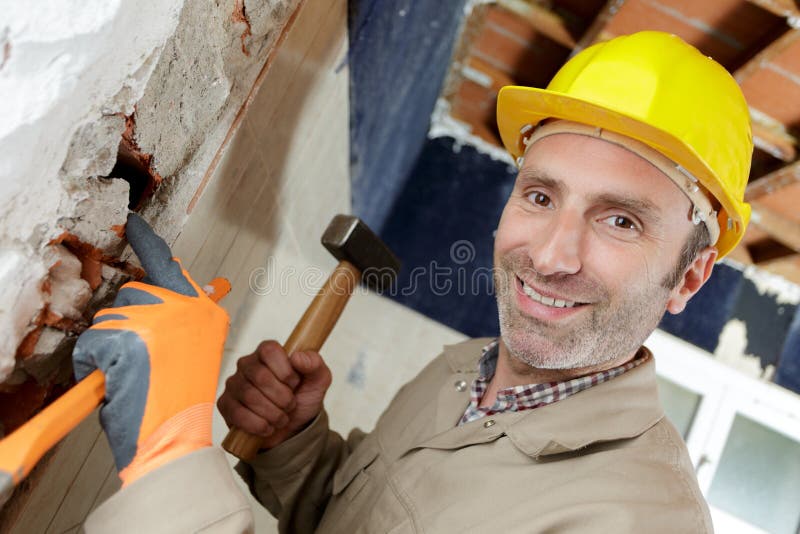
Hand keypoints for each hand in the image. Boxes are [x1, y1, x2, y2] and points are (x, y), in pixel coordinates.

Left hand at [72, 213, 230, 485]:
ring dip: (109, 348)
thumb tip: (155, 298)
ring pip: (110, 318)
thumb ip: (180, 322)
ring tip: (132, 375)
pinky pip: (93, 342)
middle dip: (124, 324)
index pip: (171, 267)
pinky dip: (95, 364)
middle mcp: (187, 307)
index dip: (149, 245)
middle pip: (134, 293)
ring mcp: (158, 318)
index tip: (135, 224)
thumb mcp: (191, 354)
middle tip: (136, 360)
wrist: (176, 437)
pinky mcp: (129, 336)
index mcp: (206, 313)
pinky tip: (119, 382)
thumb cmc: (180, 404)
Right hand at [217, 340, 331, 448]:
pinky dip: (258, 425)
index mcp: (268, 352)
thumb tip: (297, 357)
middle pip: (260, 377)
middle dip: (282, 397)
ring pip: (250, 396)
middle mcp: (247, 364)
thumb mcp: (318, 380)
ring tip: (282, 418)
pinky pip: (237, 414)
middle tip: (290, 405)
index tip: (295, 384)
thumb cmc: (303, 396)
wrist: (292, 428)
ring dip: (273, 413)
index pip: (270, 351)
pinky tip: (268, 427)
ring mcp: (234, 384)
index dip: (286, 371)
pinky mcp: (225, 404)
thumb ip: (314, 364)